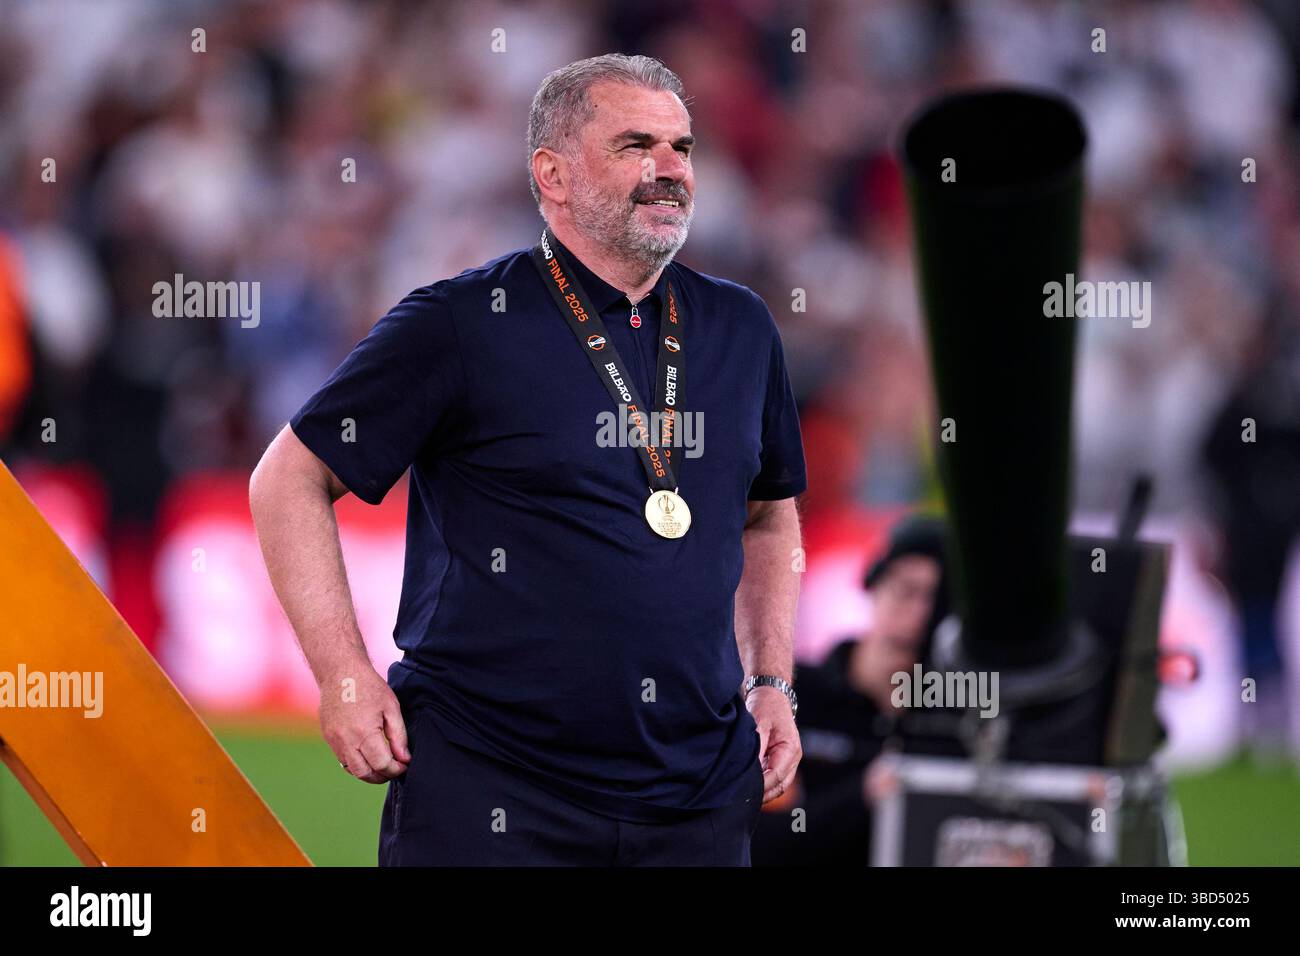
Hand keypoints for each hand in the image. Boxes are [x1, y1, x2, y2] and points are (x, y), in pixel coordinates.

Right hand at [319, 663, 410, 783]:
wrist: (340, 672)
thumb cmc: (369, 686)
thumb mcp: (391, 707)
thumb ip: (398, 736)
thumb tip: (405, 759)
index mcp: (364, 733)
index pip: (382, 764)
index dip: (396, 769)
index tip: (404, 765)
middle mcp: (346, 741)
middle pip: (365, 773)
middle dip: (382, 776)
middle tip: (394, 769)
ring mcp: (334, 741)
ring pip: (352, 770)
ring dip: (368, 772)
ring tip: (382, 764)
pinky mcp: (328, 738)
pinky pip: (342, 760)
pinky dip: (356, 764)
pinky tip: (368, 755)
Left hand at [746, 685, 801, 803]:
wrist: (771, 697)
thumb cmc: (766, 706)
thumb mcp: (760, 721)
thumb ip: (757, 744)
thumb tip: (751, 766)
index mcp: (791, 749)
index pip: (778, 775)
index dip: (762, 785)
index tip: (744, 789)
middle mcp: (793, 759)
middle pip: (779, 786)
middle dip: (761, 794)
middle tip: (739, 799)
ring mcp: (788, 762)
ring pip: (777, 786)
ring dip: (762, 791)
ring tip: (741, 796)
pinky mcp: (780, 762)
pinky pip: (773, 780)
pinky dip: (762, 785)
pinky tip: (747, 786)